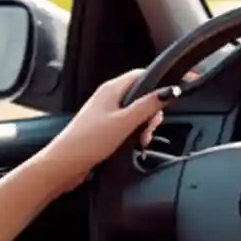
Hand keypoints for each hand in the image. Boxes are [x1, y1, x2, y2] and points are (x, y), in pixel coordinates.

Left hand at [33, 69, 178, 192]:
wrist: (63, 165)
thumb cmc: (88, 142)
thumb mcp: (124, 122)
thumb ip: (148, 105)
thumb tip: (170, 91)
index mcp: (112, 89)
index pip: (143, 75)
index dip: (161, 83)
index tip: (176, 93)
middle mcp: (108, 98)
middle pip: (142, 95)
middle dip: (152, 112)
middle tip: (149, 128)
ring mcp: (105, 113)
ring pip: (136, 112)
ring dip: (144, 126)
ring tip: (141, 141)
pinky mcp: (104, 128)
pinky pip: (127, 125)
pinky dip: (135, 134)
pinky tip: (134, 145)